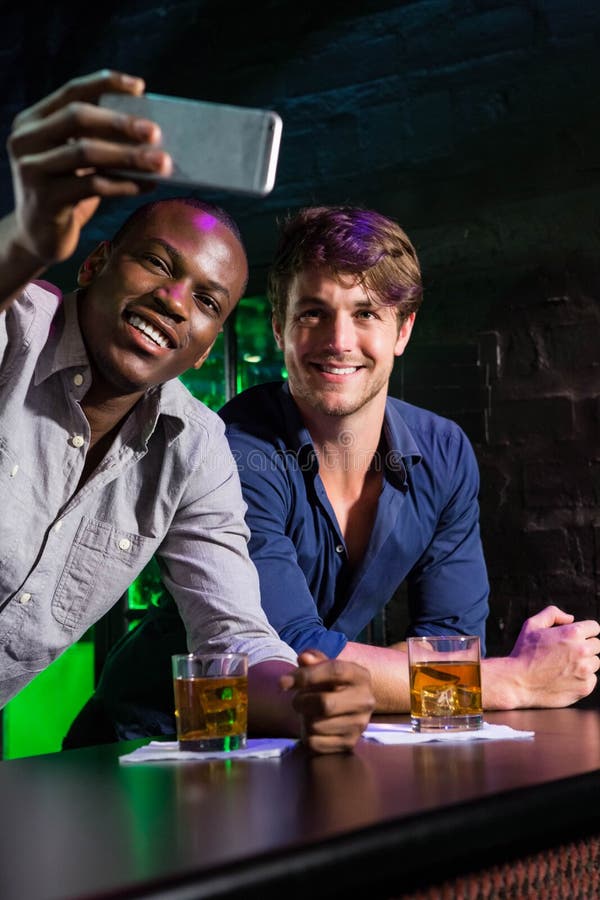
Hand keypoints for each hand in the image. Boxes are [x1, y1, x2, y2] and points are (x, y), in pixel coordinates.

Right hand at [7, 69, 171, 267]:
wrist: (38, 237)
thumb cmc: (66, 192)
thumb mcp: (76, 160)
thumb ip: (97, 138)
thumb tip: (148, 128)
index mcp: (33, 121)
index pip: (71, 92)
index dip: (105, 83)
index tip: (140, 87)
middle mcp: (25, 140)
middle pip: (77, 118)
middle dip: (120, 123)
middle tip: (156, 132)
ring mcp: (31, 169)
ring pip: (85, 152)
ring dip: (129, 156)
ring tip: (162, 162)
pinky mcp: (45, 199)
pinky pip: (92, 186)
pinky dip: (124, 184)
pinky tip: (147, 185)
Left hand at [280, 649, 373, 753]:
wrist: (343, 714)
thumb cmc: (329, 686)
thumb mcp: (323, 669)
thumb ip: (313, 660)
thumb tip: (304, 658)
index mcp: (361, 676)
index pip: (335, 671)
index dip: (306, 675)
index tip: (283, 682)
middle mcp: (365, 700)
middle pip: (325, 703)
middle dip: (301, 701)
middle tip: (296, 700)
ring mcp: (359, 724)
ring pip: (316, 725)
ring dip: (303, 719)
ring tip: (308, 712)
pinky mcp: (349, 743)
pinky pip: (315, 742)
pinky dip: (307, 736)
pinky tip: (314, 728)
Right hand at [508, 605, 599, 706]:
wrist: (517, 682)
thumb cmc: (523, 652)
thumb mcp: (532, 624)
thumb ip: (552, 614)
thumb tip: (571, 619)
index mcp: (572, 633)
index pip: (594, 628)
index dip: (584, 631)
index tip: (574, 637)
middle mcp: (582, 651)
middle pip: (597, 645)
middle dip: (584, 646)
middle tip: (565, 653)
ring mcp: (585, 670)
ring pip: (595, 662)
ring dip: (584, 663)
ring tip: (563, 666)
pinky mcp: (585, 687)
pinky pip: (591, 679)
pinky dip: (581, 678)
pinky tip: (564, 678)